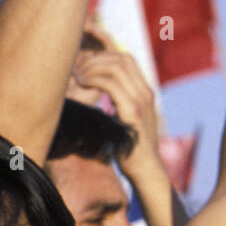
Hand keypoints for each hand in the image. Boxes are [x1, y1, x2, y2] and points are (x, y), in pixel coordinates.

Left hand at [68, 37, 163, 181]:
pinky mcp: (132, 112)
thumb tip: (103, 87)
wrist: (146, 169)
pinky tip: (83, 85)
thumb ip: (122, 100)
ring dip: (92, 68)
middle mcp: (146, 93)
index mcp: (146, 92)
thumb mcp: (129, 117)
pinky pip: (111, 84)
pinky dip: (94, 80)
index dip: (103, 56)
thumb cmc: (133, 147)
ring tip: (79, 77)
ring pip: (115, 67)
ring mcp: (141, 101)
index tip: (86, 67)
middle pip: (120, 58)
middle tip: (79, 70)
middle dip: (95, 59)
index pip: (126, 59)